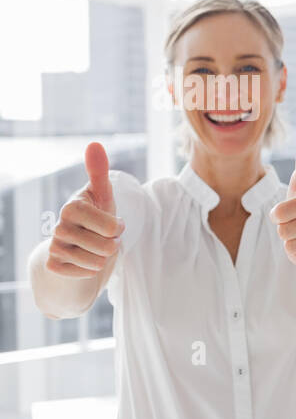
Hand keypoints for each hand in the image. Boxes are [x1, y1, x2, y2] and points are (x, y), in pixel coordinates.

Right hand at [46, 142, 123, 277]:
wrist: (77, 244)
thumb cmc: (95, 216)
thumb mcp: (102, 195)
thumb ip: (99, 172)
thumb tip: (94, 143)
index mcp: (73, 207)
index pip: (113, 228)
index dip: (119, 229)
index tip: (111, 224)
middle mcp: (59, 226)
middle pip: (107, 248)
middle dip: (112, 246)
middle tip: (104, 239)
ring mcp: (54, 246)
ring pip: (97, 263)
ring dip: (102, 259)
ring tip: (95, 249)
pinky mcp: (53, 265)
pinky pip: (85, 274)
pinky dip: (90, 271)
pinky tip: (84, 261)